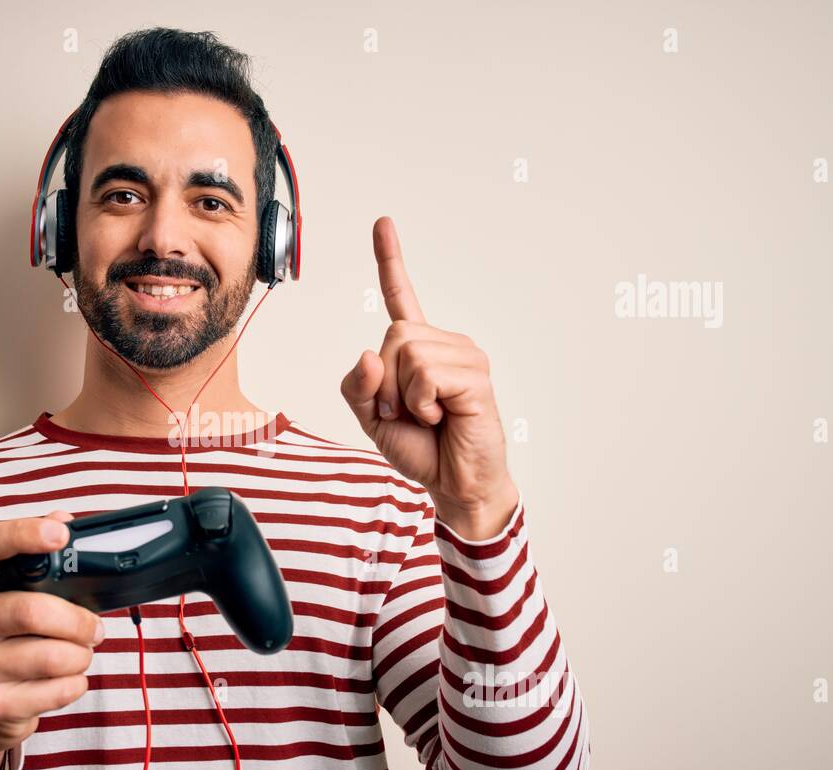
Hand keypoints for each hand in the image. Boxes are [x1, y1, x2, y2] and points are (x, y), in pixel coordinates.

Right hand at [0, 509, 104, 769]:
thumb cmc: (2, 639)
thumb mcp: (10, 596)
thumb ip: (36, 559)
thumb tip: (63, 519)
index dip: (22, 534)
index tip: (61, 534)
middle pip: (30, 610)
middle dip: (78, 620)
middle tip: (95, 627)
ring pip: (51, 656)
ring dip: (80, 655)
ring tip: (80, 653)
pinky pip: (55, 690)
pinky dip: (75, 683)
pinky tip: (66, 679)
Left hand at [340, 216, 518, 539]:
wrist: (455, 483)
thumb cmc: (421, 448)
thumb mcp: (371, 418)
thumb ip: (356, 387)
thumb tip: (368, 352)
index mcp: (419, 349)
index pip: (402, 297)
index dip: (391, 260)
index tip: (382, 223)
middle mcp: (445, 344)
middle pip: (392, 336)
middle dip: (385, 383)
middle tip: (407, 413)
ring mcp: (464, 356)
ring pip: (406, 354)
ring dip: (403, 396)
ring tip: (428, 416)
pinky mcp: (475, 374)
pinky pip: (425, 374)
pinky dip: (422, 402)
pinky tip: (443, 416)